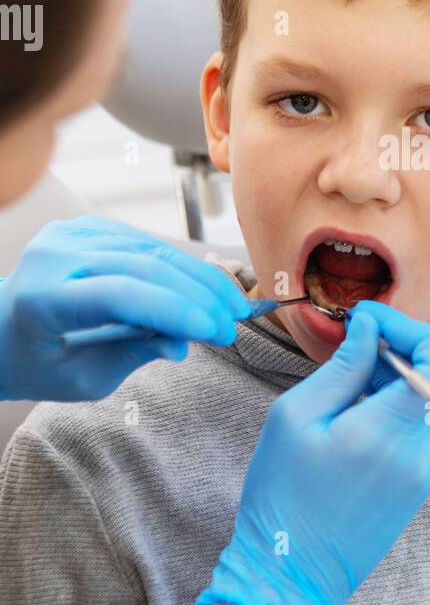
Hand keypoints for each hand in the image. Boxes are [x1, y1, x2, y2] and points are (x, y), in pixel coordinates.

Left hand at [0, 215, 251, 401]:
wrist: (2, 331)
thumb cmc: (38, 362)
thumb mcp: (82, 378)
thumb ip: (132, 355)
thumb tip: (181, 343)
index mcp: (42, 296)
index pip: (120, 294)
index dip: (173, 309)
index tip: (215, 330)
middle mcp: (54, 254)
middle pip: (143, 265)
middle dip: (197, 295)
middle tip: (232, 323)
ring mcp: (70, 234)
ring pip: (151, 248)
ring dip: (198, 278)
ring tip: (231, 306)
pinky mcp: (87, 227)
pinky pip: (145, 243)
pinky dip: (180, 266)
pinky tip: (206, 288)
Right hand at [188, 300, 429, 604]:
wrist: (289, 576)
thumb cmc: (282, 495)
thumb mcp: (296, 417)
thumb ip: (343, 367)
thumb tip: (369, 329)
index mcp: (387, 432)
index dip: (411, 331)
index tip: (371, 320)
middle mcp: (416, 455)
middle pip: (427, 383)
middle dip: (392, 354)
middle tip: (348, 346)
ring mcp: (419, 478)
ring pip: (415, 409)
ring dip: (386, 388)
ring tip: (337, 393)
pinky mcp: (413, 494)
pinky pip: (407, 438)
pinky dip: (384, 418)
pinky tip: (345, 429)